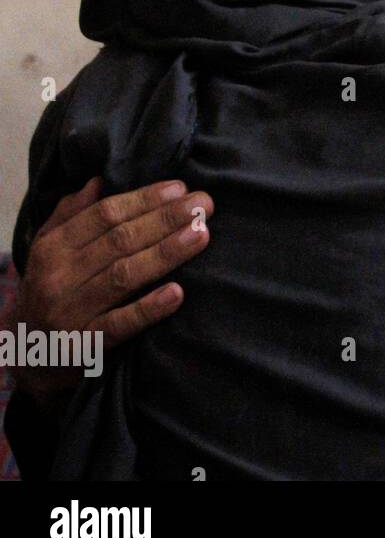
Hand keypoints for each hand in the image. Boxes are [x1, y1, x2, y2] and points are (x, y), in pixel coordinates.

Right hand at [14, 177, 213, 409]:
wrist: (28, 356)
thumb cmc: (50, 292)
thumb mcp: (49, 251)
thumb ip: (71, 215)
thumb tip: (99, 182)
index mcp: (52, 248)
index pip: (103, 216)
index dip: (143, 200)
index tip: (180, 188)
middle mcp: (58, 277)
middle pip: (119, 241)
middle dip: (165, 219)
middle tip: (204, 204)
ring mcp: (71, 312)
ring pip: (124, 276)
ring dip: (166, 254)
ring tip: (201, 234)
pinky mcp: (85, 346)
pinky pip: (120, 324)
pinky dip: (149, 308)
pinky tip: (178, 293)